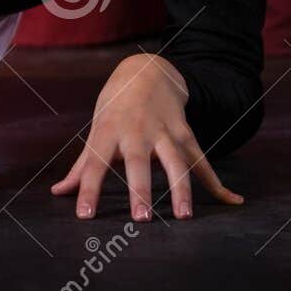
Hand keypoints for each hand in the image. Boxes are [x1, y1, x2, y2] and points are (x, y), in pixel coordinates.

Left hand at [51, 52, 243, 219]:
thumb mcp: (96, 130)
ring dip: (181, 189)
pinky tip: (233, 200)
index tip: (84, 215)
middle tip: (141, 219)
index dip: (88, 190)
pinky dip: (217, 182)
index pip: (94, 164)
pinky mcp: (185, 133)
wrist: (146, 72)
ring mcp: (163, 131)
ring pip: (175, 162)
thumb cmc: (114, 108)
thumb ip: (81, 166)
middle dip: (140, 189)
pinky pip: (202, 160)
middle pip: (138, 162)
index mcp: (107, 131)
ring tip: (185, 216)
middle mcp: (135, 131)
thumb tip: (58, 192)